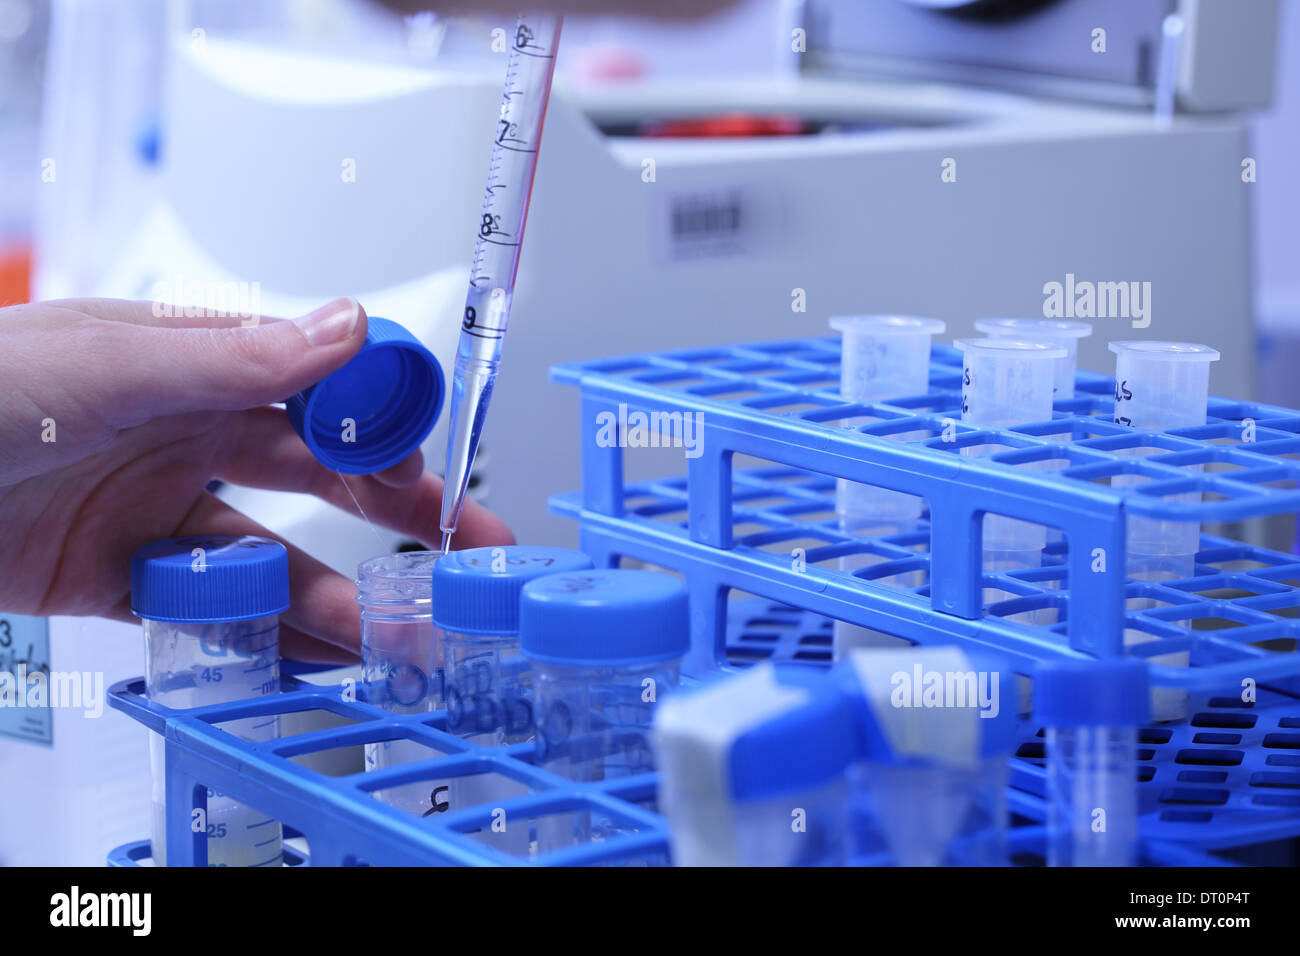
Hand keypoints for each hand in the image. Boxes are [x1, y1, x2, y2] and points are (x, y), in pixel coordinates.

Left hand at [0, 297, 511, 662]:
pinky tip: (308, 657)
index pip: (320, 387)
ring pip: (274, 555)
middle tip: (461, 547)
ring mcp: (157, 508)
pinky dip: (260, 635)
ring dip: (338, 594)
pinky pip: (210, 608)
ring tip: (396, 635)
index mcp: (196, 361)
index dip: (384, 422)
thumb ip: (234, 358)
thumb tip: (349, 327)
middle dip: (398, 511)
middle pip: (318, 475)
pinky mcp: (119, 577)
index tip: (434, 464)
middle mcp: (188, 432)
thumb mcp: (107, 362)